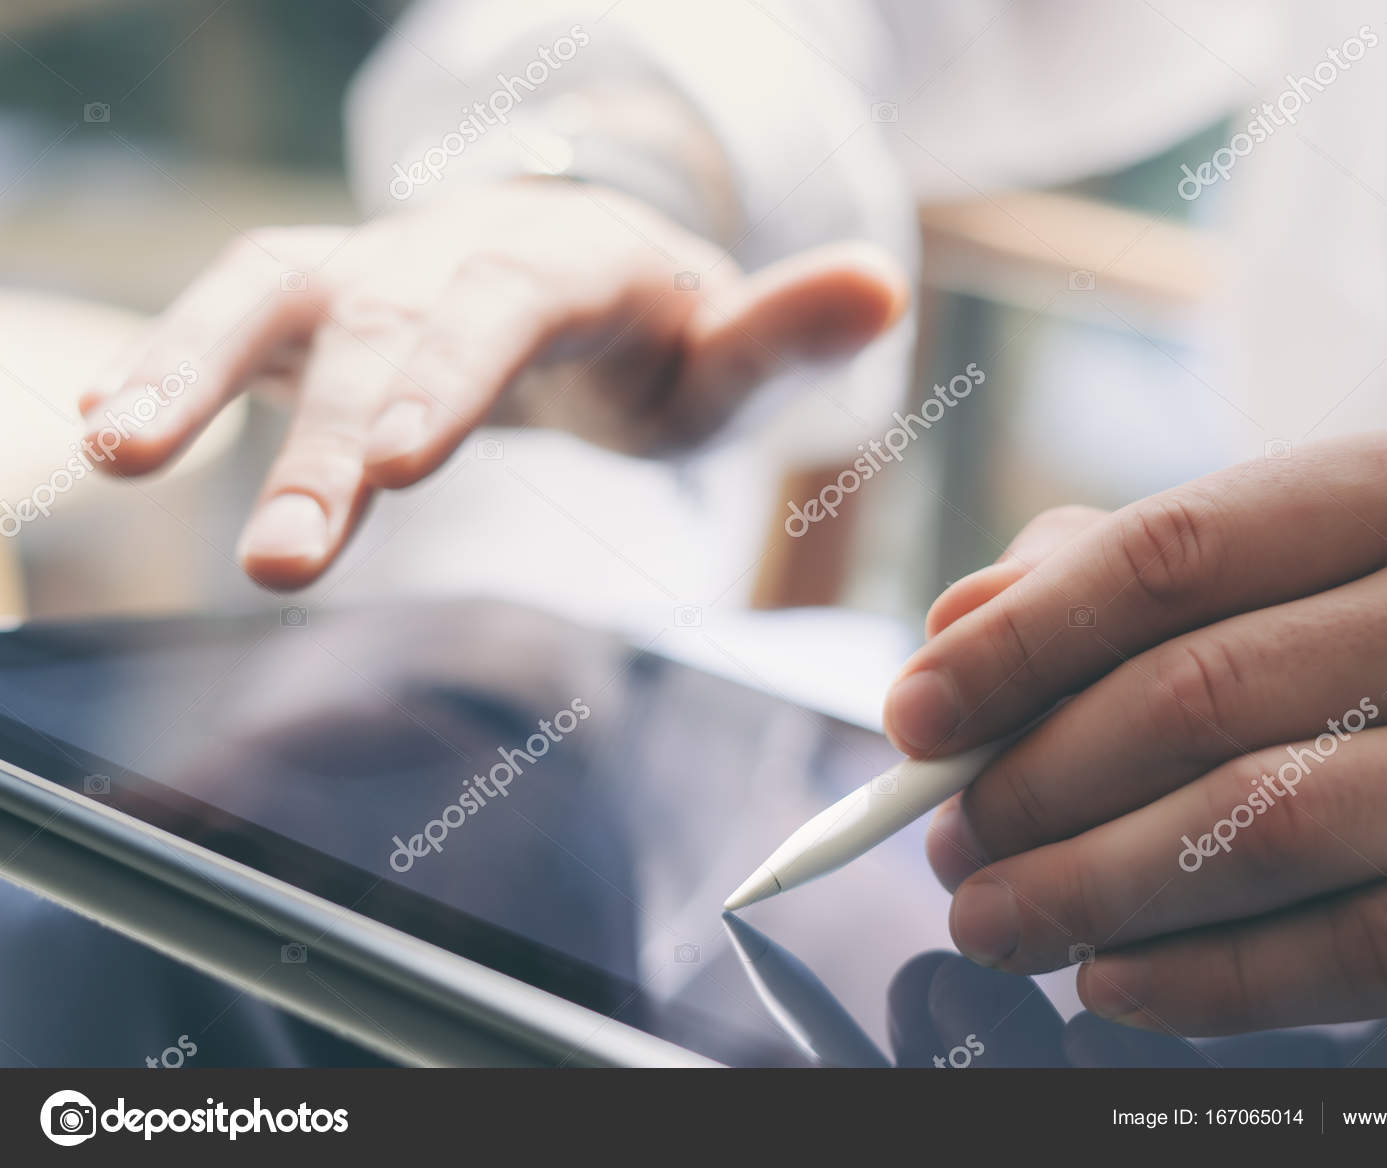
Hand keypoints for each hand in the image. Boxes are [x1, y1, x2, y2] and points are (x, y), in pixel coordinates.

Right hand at [79, 179, 905, 588]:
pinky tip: (109, 426)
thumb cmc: (664, 332)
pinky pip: (239, 316)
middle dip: (323, 441)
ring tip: (118, 447)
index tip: (399, 462)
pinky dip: (173, 361)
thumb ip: (788, 329)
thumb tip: (882, 285)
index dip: (447, 378)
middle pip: (379, 327)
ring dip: (193, 366)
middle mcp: (455, 252)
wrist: (590, 270)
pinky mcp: (326, 300)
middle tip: (281, 563)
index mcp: (567, 265)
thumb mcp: (732, 342)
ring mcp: (380, 267)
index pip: (500, 314)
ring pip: (272, 293)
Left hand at [886, 432, 1386, 1035]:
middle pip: (1197, 693)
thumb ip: (1112, 583)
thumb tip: (954, 622)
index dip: (1016, 640)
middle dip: (1032, 783)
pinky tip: (1112, 980)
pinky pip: (1354, 950)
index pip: (1170, 552)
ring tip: (993, 920)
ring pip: (1263, 828)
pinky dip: (1204, 978)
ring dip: (1090, 889)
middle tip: (945, 842)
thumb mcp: (1281, 589)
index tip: (909, 714)